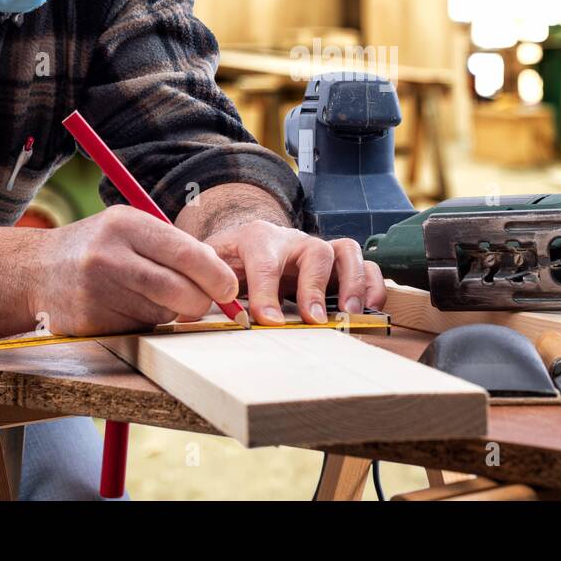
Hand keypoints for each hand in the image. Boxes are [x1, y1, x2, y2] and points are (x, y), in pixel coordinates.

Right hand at [31, 205, 239, 334]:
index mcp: (124, 224)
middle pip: (178, 289)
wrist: (35, 270)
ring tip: (155, 294)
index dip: (215, 274)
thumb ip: (171, 245)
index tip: (229, 287)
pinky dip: (148, 321)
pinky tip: (130, 306)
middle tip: (208, 301)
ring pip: (162, 312)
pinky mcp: (90, 322)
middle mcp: (108, 256)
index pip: (185, 252)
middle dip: (202, 300)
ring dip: (172, 310)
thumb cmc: (97, 247)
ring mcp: (96, 292)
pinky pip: (140, 327)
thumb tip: (221, 276)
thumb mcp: (128, 227)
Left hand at [203, 220, 385, 324]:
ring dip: (353, 282)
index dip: (267, 292)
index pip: (265, 262)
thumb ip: (202, 286)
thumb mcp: (209, 266)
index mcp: (256, 238)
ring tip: (350, 313)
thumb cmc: (228, 260)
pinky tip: (371, 308)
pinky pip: (365, 263)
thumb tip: (187, 316)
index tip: (268, 322)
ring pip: (345, 250)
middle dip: (315, 287)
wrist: (246, 240)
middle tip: (314, 320)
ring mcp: (318, 248)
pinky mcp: (337, 260)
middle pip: (314, 251)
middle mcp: (292, 239)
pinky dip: (373, 283)